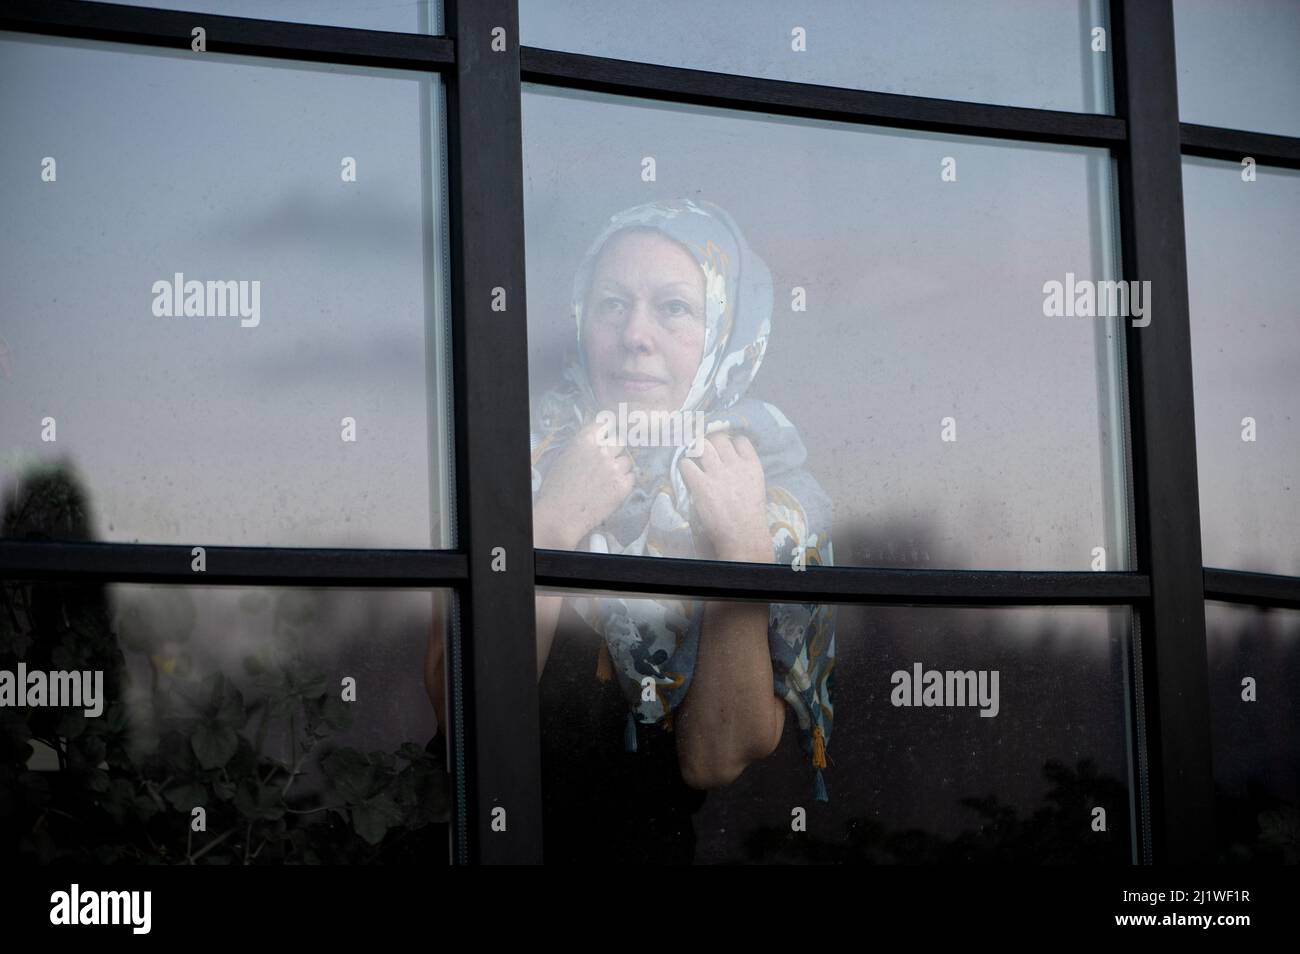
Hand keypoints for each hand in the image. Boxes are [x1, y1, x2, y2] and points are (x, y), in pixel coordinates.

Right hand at [534, 421, 635, 549]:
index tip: (607, 437)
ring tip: (609, 479)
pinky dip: (625, 482)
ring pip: (627, 461)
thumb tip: (594, 445)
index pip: (603, 425)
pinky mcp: (623, 486)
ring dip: (621, 467)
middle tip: (608, 462)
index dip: (606, 432)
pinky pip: (631, 477)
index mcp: (585, 441)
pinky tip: (613, 489)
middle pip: (619, 442)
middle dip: (615, 450)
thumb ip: (581, 448)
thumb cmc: (556, 490)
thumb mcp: (564, 459)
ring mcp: (614, 468)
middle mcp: (602, 451)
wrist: (561, 516)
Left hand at [679, 432, 771, 562]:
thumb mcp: (756, 486)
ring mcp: (717, 473)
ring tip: (693, 457)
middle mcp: (734, 464)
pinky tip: (687, 473)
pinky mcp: (701, 484)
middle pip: (719, 438)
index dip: (731, 441)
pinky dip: (685, 466)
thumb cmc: (751, 515)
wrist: (744, 535)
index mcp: (751, 465)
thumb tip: (731, 462)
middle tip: (705, 449)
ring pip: (702, 445)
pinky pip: (686, 464)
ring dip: (695, 449)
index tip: (725, 447)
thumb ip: (745, 470)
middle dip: (710, 441)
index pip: (740, 440)